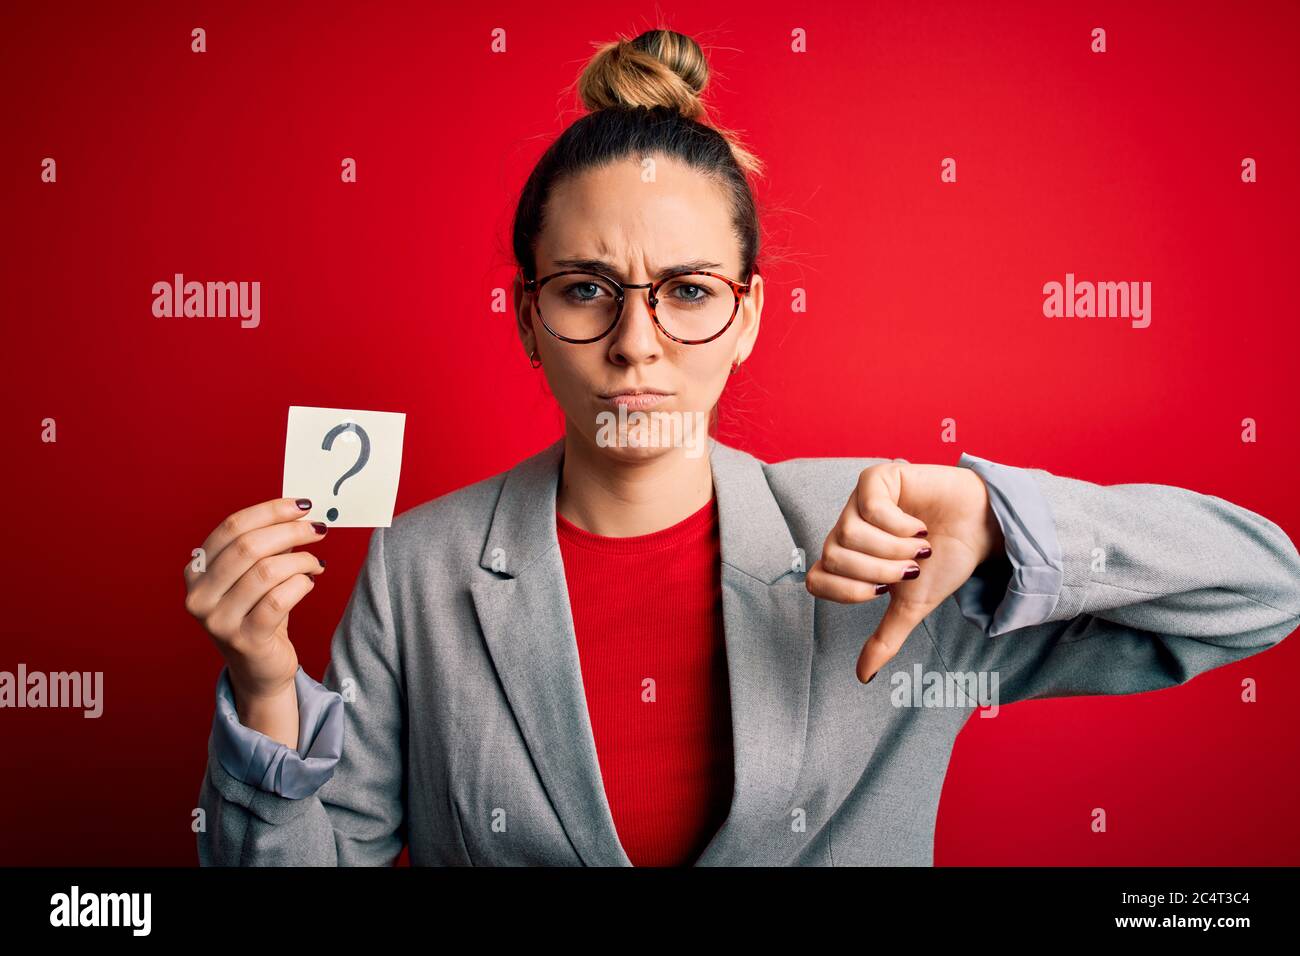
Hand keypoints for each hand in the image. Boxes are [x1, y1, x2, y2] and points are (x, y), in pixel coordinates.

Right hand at [183, 497, 328, 706]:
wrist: (258, 669)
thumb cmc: (258, 614)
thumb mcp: (253, 576)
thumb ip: (266, 546)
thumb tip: (296, 512)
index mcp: (196, 571)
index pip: (232, 527)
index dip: (270, 511)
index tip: (301, 505)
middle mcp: (199, 595)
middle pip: (249, 547)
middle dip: (290, 532)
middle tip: (318, 530)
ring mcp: (218, 620)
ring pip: (267, 572)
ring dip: (301, 561)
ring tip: (316, 563)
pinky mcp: (244, 639)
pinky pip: (279, 600)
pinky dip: (301, 584)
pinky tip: (309, 583)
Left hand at [805, 461, 1004, 683]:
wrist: (981, 530)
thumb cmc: (944, 563)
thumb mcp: (913, 607)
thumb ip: (885, 637)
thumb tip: (862, 676)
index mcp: (846, 559)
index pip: (814, 580)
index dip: (846, 592)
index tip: (883, 592)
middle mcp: (846, 528)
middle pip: (834, 557)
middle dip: (879, 571)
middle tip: (910, 568)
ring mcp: (858, 501)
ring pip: (849, 533)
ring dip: (892, 549)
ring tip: (919, 546)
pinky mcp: (877, 478)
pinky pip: (870, 505)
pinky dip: (900, 525)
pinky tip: (918, 525)